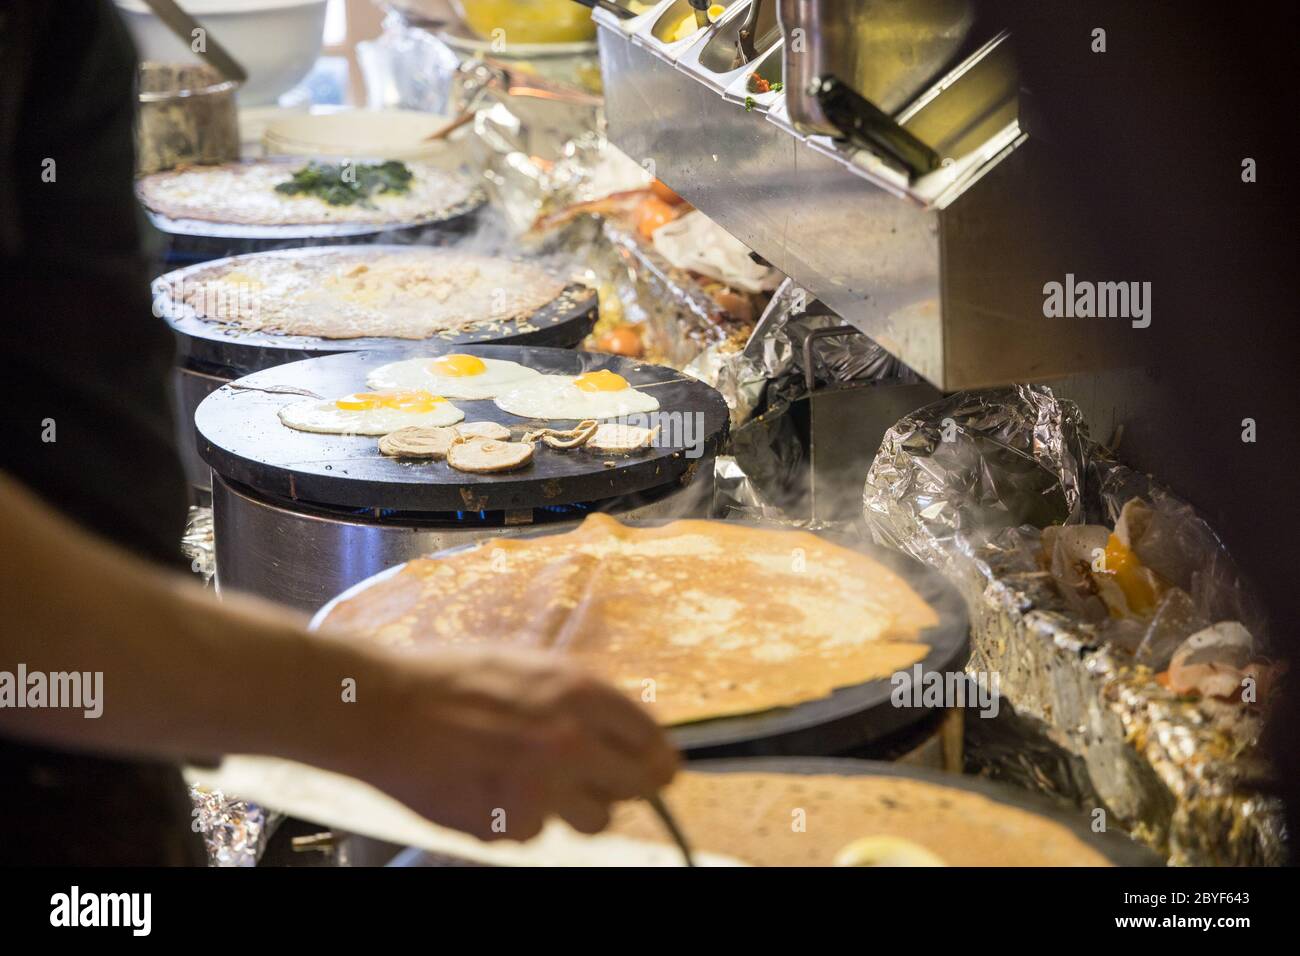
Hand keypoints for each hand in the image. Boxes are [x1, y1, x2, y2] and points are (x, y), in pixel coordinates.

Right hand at [351, 646, 678, 841]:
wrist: (383, 710)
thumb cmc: (452, 680)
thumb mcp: (530, 666)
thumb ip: (584, 699)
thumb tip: (627, 729)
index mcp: (582, 695)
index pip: (655, 743)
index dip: (654, 756)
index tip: (650, 765)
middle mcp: (570, 744)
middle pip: (641, 788)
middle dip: (625, 785)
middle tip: (604, 780)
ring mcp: (539, 791)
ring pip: (596, 822)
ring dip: (576, 807)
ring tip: (534, 779)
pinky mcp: (507, 827)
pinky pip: (538, 833)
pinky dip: (522, 818)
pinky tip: (490, 786)